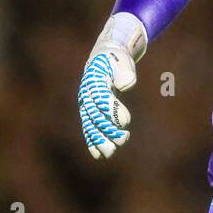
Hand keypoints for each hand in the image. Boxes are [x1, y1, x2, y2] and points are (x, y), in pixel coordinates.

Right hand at [78, 13, 145, 159]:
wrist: (105, 57)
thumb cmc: (116, 59)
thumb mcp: (122, 60)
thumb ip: (125, 71)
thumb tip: (126, 84)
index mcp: (94, 79)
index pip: (102, 98)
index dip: (112, 110)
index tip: (126, 121)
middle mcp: (87, 94)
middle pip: (95, 115)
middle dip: (107, 130)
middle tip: (122, 140)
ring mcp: (87, 104)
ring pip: (91, 124)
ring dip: (100, 139)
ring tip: (111, 152)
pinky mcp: (90, 111)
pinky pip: (89, 127)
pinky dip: (93, 140)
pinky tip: (98, 155)